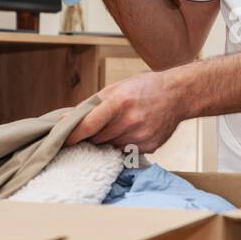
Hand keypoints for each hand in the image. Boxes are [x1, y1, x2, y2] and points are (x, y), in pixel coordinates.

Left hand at [65, 70, 186, 152]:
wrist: (177, 94)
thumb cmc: (144, 88)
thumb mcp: (116, 88)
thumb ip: (91, 104)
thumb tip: (65, 119)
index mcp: (120, 102)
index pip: (89, 125)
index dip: (73, 135)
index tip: (63, 140)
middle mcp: (131, 120)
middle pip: (98, 138)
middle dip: (93, 135)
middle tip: (98, 127)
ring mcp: (142, 135)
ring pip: (111, 146)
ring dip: (109, 140)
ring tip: (119, 125)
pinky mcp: (150, 146)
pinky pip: (126, 151)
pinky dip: (124, 144)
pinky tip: (133, 131)